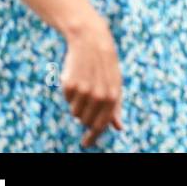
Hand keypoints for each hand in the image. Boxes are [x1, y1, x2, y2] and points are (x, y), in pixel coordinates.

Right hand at [62, 16, 122, 147]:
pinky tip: (77, 78)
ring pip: (75, 112)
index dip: (92, 136)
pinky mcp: (69, 85)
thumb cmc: (106, 65)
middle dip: (86, 115)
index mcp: (112, 96)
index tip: (86, 143)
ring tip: (85, 86)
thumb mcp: (116, 84)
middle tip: (88, 99)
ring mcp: (83, 91)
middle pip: (85, 121)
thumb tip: (119, 128)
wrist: (91, 41)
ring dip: (78, 104)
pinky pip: (67, 99)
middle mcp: (98, 96)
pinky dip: (71, 93)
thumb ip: (116, 107)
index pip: (100, 125)